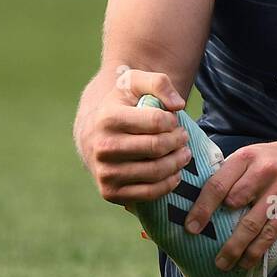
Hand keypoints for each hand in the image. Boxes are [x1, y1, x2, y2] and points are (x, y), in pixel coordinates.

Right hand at [81, 68, 191, 205]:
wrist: (93, 134)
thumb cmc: (121, 106)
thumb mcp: (135, 83)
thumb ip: (159, 83)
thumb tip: (178, 105)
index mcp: (108, 118)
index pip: (157, 122)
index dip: (173, 121)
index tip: (174, 121)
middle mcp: (103, 147)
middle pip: (157, 147)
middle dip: (178, 141)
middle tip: (183, 137)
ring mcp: (105, 172)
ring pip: (155, 171)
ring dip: (177, 162)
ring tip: (183, 154)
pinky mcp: (110, 192)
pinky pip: (148, 193)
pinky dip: (168, 184)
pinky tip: (175, 173)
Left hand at [183, 137, 276, 271]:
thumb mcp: (262, 155)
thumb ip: (238, 173)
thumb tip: (207, 198)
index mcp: (248, 156)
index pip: (217, 183)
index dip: (200, 208)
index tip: (189, 227)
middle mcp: (263, 170)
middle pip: (230, 205)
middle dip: (214, 231)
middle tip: (202, 248)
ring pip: (249, 225)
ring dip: (233, 249)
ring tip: (222, 264)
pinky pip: (269, 234)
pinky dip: (255, 252)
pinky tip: (246, 262)